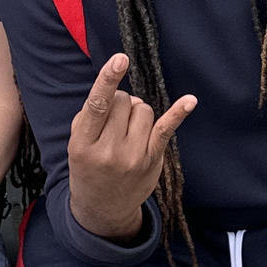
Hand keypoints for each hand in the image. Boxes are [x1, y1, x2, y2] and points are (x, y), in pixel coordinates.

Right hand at [67, 54, 196, 238]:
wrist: (103, 208)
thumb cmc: (88, 167)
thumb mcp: (76, 144)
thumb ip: (91, 116)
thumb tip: (120, 93)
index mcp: (83, 144)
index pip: (97, 105)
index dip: (108, 79)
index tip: (120, 58)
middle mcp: (109, 151)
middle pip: (123, 102)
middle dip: (120, 102)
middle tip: (113, 121)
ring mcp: (133, 157)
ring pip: (143, 109)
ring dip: (136, 112)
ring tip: (126, 131)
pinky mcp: (152, 160)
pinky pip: (165, 129)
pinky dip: (178, 113)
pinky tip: (190, 101)